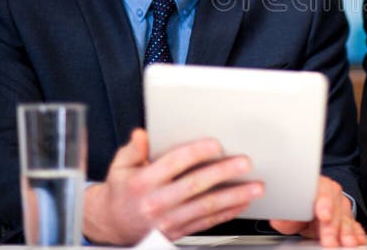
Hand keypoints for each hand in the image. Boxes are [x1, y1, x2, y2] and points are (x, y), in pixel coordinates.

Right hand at [83, 129, 263, 244]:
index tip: (217, 144)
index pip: (174, 163)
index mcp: (143, 182)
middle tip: (245, 163)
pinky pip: (206, 223)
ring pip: (206, 207)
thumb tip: (143, 134)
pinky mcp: (177, 233)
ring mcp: (168, 221)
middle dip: (224, 173)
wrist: (112, 225)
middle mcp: (157, 202)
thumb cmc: (121, 190)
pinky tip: (242, 203)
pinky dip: (227, 213)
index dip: (197, 152)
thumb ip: (134, 149)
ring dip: (234, 196)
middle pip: (196, 185)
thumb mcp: (120, 165)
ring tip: (255, 187)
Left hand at [270, 176, 366, 246]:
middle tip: (330, 240)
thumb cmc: (297, 210)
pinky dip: (356, 232)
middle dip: (333, 225)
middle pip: (335, 206)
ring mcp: (340, 203)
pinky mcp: (347, 216)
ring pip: (345, 216)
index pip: (321, 190)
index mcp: (315, 185)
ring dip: (346, 231)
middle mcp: (330, 191)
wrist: (306, 211)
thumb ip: (284, 216)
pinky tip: (357, 239)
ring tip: (346, 242)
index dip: (324, 202)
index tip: (324, 216)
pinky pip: (354, 224)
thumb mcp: (286, 213)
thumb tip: (282, 220)